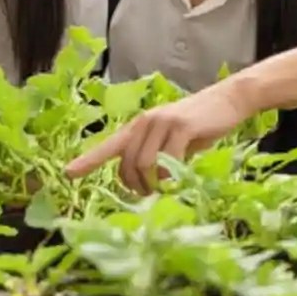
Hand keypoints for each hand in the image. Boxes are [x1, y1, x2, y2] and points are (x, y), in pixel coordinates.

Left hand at [65, 79, 254, 193]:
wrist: (228, 100)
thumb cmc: (200, 125)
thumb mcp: (172, 140)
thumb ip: (155, 155)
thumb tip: (145, 183)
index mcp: (139, 126)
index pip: (108, 145)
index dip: (88, 161)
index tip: (68, 174)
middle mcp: (145, 122)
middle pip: (127, 164)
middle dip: (135, 186)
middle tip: (149, 195)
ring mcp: (163, 123)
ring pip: (144, 164)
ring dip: (153, 184)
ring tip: (164, 189)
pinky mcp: (182, 127)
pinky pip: (168, 160)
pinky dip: (171, 176)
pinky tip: (178, 180)